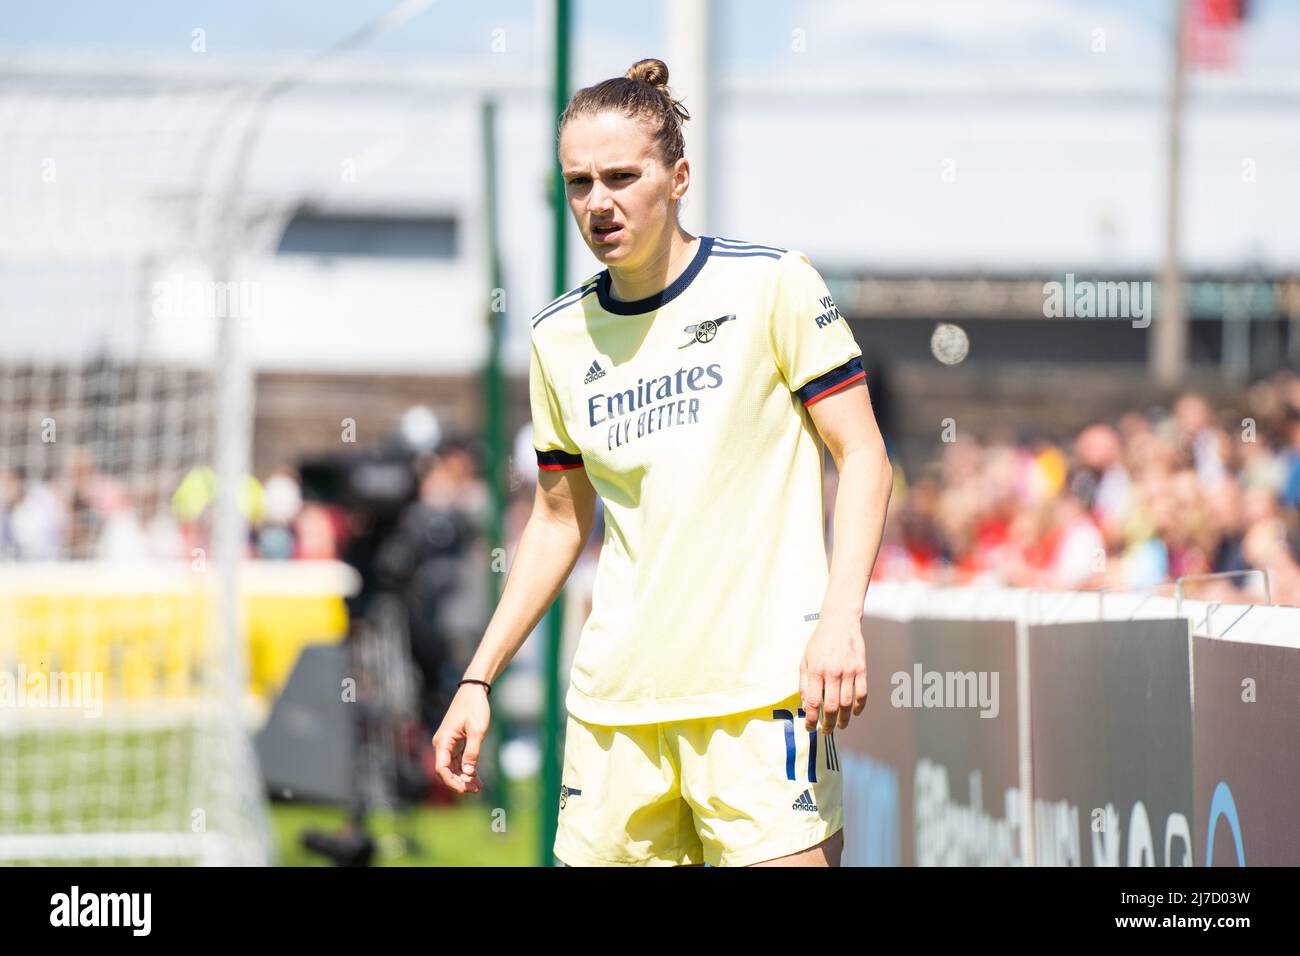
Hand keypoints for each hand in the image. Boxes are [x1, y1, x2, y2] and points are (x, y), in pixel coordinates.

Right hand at [432, 683, 491, 793]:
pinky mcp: (454, 742)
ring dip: (464, 777)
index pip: (442, 768)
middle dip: (460, 782)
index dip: (452, 781)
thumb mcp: (477, 729)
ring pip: (453, 767)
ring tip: (479, 787)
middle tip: (476, 790)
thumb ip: (472, 751)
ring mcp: (447, 744)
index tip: (464, 789)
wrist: (473, 690)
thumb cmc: (475, 707)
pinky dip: (466, 769)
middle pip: (447, 770)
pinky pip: (457, 760)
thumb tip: (468, 772)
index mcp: (443, 741)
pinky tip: (476, 777)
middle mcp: (442, 744)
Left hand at [800, 613, 866, 733]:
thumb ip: (804, 682)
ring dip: (844, 719)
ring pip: (847, 703)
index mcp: (815, 670)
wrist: (839, 622)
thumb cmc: (820, 641)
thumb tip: (805, 704)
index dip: (811, 719)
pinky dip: (859, 706)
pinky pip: (862, 693)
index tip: (810, 728)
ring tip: (840, 726)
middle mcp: (832, 672)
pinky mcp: (861, 668)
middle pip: (831, 706)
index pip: (813, 701)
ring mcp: (848, 670)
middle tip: (826, 731)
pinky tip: (855, 712)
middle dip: (828, 723)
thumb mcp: (805, 659)